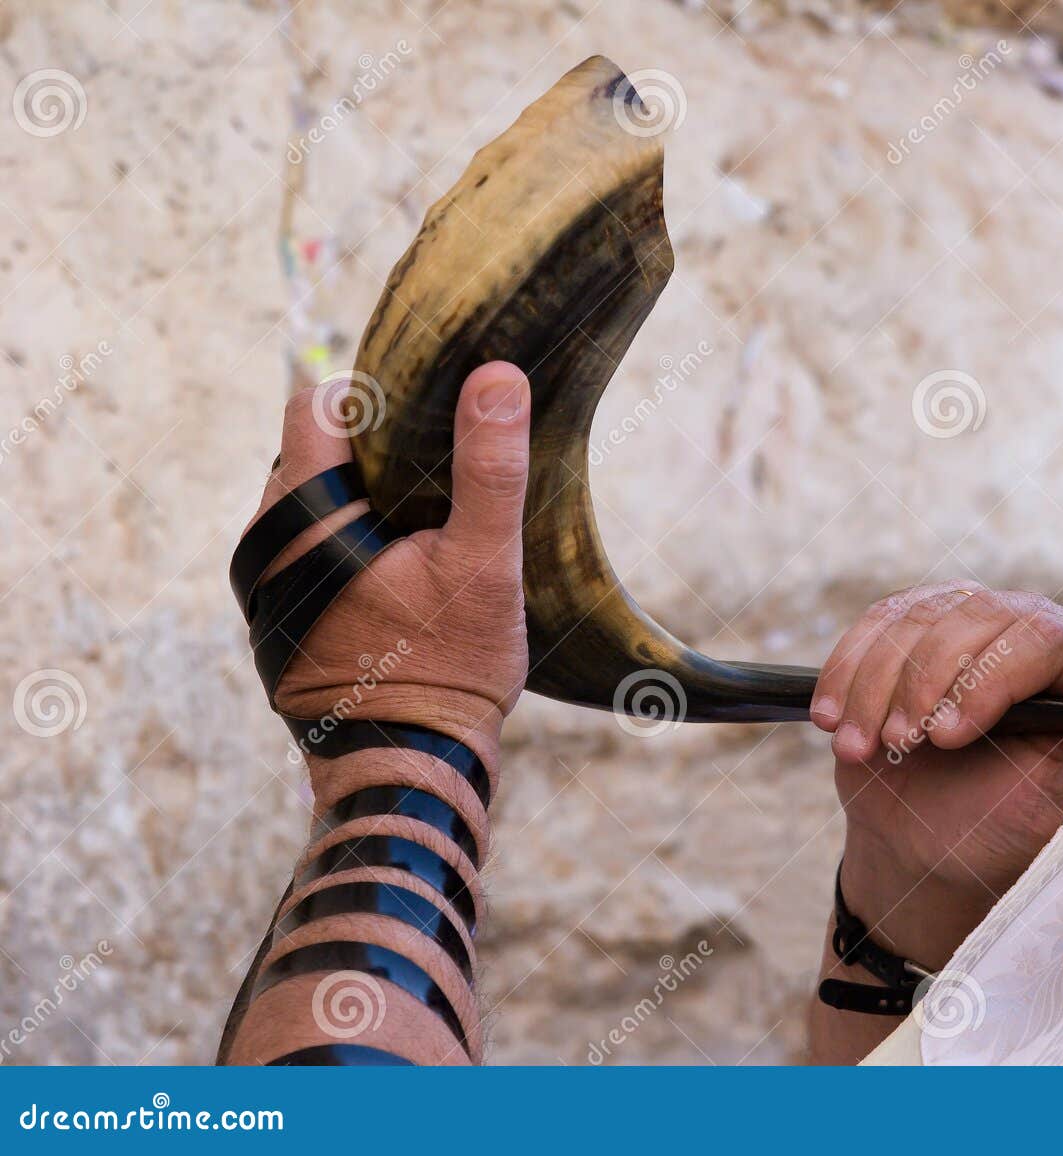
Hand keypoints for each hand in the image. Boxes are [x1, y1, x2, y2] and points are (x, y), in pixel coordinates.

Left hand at [246, 362, 532, 782]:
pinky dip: (353, 547)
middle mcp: (265, 547)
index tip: (434, 419)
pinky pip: (311, 554)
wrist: (410, 770)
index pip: (318, 407)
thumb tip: (498, 375)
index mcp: (303, 519)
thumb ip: (490, 466)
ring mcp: (265, 590)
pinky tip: (405, 574)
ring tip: (430, 527)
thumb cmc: (449, 668)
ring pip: (314, 506)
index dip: (378, 397)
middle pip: (316, 454)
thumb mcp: (485, 562)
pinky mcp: (279, 623)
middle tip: (444, 477)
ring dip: (365, 503)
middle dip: (377, 454)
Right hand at [810, 583, 1062, 966]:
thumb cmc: (1003, 830)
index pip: (1044, 638)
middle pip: (979, 614)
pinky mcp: (922, 623)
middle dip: (927, 681)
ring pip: (922, 616)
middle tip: (898, 744)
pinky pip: (879, 621)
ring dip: (878, 683)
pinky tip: (830, 717)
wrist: (930, 838)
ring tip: (859, 748)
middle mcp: (1040, 629)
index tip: (945, 737)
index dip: (990, 678)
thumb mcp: (1053, 814)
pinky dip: (847, 668)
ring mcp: (978, 619)